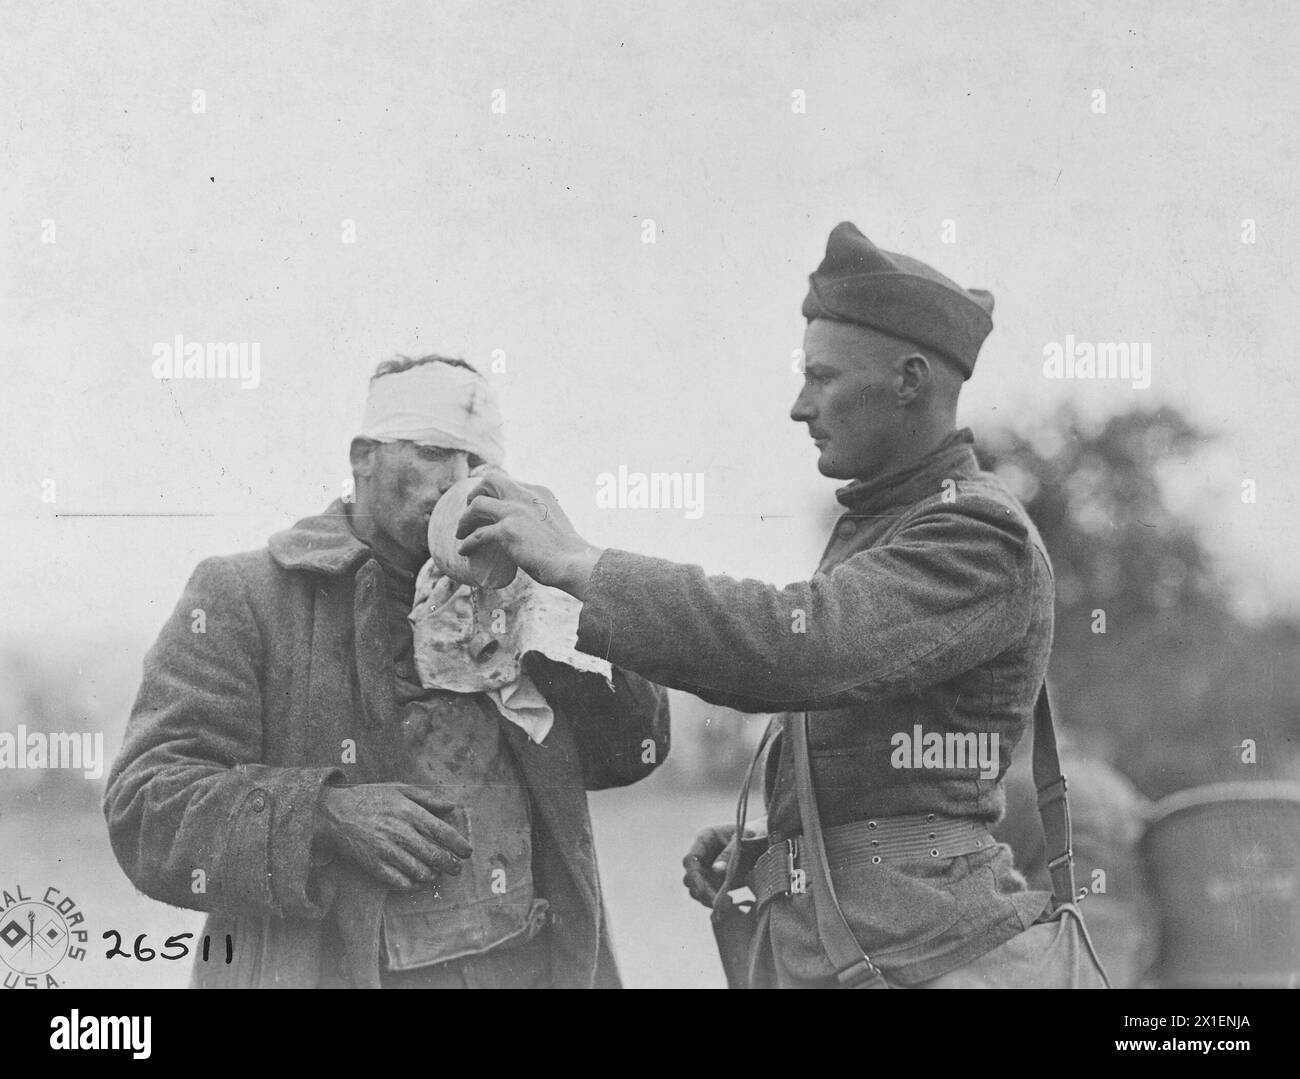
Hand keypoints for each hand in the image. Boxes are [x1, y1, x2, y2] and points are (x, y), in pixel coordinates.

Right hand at [316, 783, 472, 890]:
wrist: (333, 813)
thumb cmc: (369, 798)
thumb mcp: (398, 789)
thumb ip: (427, 797)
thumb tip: (451, 805)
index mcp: (409, 812)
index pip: (442, 832)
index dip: (459, 845)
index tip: (467, 852)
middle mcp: (400, 832)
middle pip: (435, 855)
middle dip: (451, 865)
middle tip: (457, 869)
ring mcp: (387, 851)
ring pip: (420, 871)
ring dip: (433, 875)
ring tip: (436, 873)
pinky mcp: (374, 866)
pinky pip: (400, 882)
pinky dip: (413, 884)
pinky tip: (417, 880)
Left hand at [455, 472, 602, 598]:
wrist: (573, 563)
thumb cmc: (567, 551)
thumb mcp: (554, 523)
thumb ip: (540, 519)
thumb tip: (528, 531)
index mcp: (538, 492)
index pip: (509, 482)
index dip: (493, 492)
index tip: (487, 506)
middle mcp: (526, 495)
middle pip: (491, 480)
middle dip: (475, 492)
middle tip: (469, 510)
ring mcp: (515, 511)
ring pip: (477, 504)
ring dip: (465, 518)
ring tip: (461, 533)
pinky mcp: (508, 530)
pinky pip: (478, 534)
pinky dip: (468, 543)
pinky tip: (463, 550)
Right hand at [681, 822, 762, 908]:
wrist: (762, 842)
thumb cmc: (753, 837)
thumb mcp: (744, 841)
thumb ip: (730, 853)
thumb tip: (715, 870)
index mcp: (705, 839)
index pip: (690, 858)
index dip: (693, 875)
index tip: (702, 890)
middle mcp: (702, 855)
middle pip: (690, 878)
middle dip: (702, 892)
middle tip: (718, 901)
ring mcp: (706, 870)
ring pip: (696, 890)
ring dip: (708, 900)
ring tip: (728, 902)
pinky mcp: (714, 882)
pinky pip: (707, 896)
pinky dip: (716, 902)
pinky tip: (731, 902)